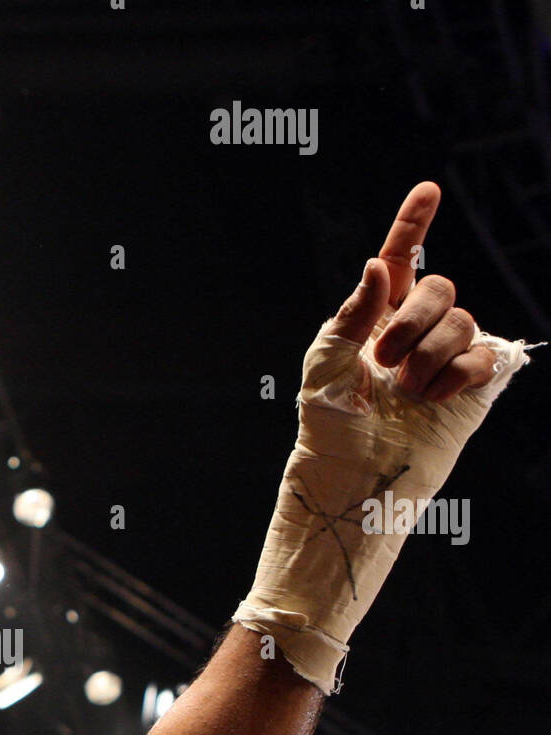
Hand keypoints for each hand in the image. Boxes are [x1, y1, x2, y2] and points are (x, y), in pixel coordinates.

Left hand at [324, 181, 496, 403]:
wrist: (352, 469)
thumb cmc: (330, 421)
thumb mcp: (327, 359)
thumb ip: (355, 310)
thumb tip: (378, 264)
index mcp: (377, 319)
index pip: (401, 261)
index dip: (413, 225)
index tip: (428, 190)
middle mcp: (415, 332)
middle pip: (440, 288)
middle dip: (412, 321)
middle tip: (386, 361)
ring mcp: (445, 357)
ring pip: (461, 321)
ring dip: (428, 356)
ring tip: (407, 390)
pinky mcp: (471, 387)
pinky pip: (482, 356)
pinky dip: (456, 376)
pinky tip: (432, 399)